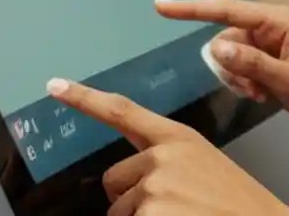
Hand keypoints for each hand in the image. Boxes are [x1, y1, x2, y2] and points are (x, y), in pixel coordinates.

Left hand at [47, 78, 288, 215]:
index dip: (84, 99)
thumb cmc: (235, 201)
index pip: (123, 111)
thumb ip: (167, 160)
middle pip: (115, 180)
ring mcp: (155, 187)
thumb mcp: (204, 165)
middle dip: (130, 198)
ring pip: (122, 211)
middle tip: (173, 207)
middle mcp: (162, 157)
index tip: (54, 86)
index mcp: (178, 138)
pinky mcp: (151, 214)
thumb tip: (136, 177)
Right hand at [156, 0, 288, 131]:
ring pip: (232, 57)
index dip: (190, 9)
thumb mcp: (287, 81)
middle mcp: (271, 27)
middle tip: (253, 89)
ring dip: (239, 79)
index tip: (162, 6)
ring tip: (263, 94)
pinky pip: (243, 68)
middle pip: (226, 40)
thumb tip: (217, 47)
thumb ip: (250, 64)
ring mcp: (271, 43)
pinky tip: (265, 95)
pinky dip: (247, 83)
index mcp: (277, 22)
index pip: (224, 10)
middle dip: (229, 67)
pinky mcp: (272, 59)